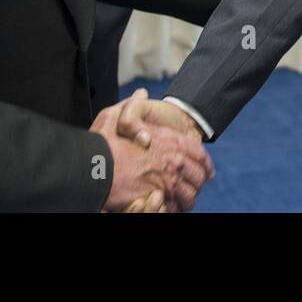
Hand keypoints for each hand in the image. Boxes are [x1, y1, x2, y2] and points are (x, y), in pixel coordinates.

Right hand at [93, 91, 213, 211]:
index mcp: (170, 142)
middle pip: (198, 177)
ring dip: (188, 197)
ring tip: (183, 199)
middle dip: (198, 182)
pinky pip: (173, 207)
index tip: (207, 170)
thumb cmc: (104, 141)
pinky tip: (170, 207)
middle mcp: (173, 163)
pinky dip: (175, 208)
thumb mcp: (118, 113)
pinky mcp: (156, 199)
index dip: (205, 163)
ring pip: (189, 195)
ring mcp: (166, 183)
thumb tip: (141, 93)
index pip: (199, 154)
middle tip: (195, 186)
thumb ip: (132, 104)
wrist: (94, 167)